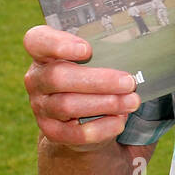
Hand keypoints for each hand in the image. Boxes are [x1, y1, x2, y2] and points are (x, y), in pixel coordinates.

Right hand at [23, 25, 140, 150]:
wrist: (79, 115)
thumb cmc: (93, 74)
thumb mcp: (97, 58)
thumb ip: (107, 50)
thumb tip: (138, 49)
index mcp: (44, 53)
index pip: (37, 41)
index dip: (58, 44)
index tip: (87, 49)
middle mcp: (37, 79)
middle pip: (58, 77)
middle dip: (98, 80)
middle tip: (129, 82)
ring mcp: (41, 106)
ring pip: (67, 105)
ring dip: (104, 104)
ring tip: (132, 101)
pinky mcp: (52, 131)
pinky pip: (74, 133)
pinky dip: (101, 127)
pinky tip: (120, 120)